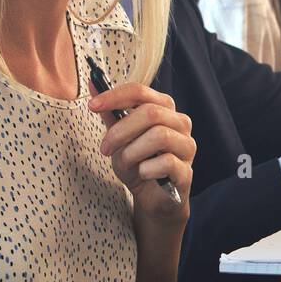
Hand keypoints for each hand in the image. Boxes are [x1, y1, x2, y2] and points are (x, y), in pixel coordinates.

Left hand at [89, 82, 195, 230]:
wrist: (152, 197)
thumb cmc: (138, 162)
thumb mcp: (120, 137)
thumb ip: (110, 113)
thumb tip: (93, 84)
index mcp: (164, 108)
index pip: (141, 91)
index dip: (115, 96)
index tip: (92, 105)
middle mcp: (180, 123)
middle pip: (151, 113)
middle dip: (121, 131)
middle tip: (105, 148)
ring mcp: (187, 146)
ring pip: (159, 136)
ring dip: (133, 152)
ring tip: (126, 163)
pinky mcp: (187, 171)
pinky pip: (166, 162)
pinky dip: (147, 169)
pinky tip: (144, 174)